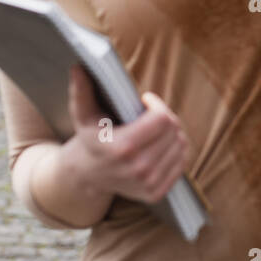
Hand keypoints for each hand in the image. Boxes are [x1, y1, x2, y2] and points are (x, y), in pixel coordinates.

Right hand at [64, 64, 189, 204]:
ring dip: (172, 132)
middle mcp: (138, 169)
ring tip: (155, 128)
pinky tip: (160, 144)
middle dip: (164, 116)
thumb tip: (78, 67)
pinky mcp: (156, 193)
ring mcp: (148, 183)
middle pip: (173, 129)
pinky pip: (181, 161)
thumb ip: (82, 91)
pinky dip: (175, 149)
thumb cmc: (90, 137)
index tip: (145, 101)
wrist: (87, 175)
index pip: (162, 119)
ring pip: (180, 144)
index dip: (156, 105)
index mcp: (123, 148)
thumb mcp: (83, 114)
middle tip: (151, 114)